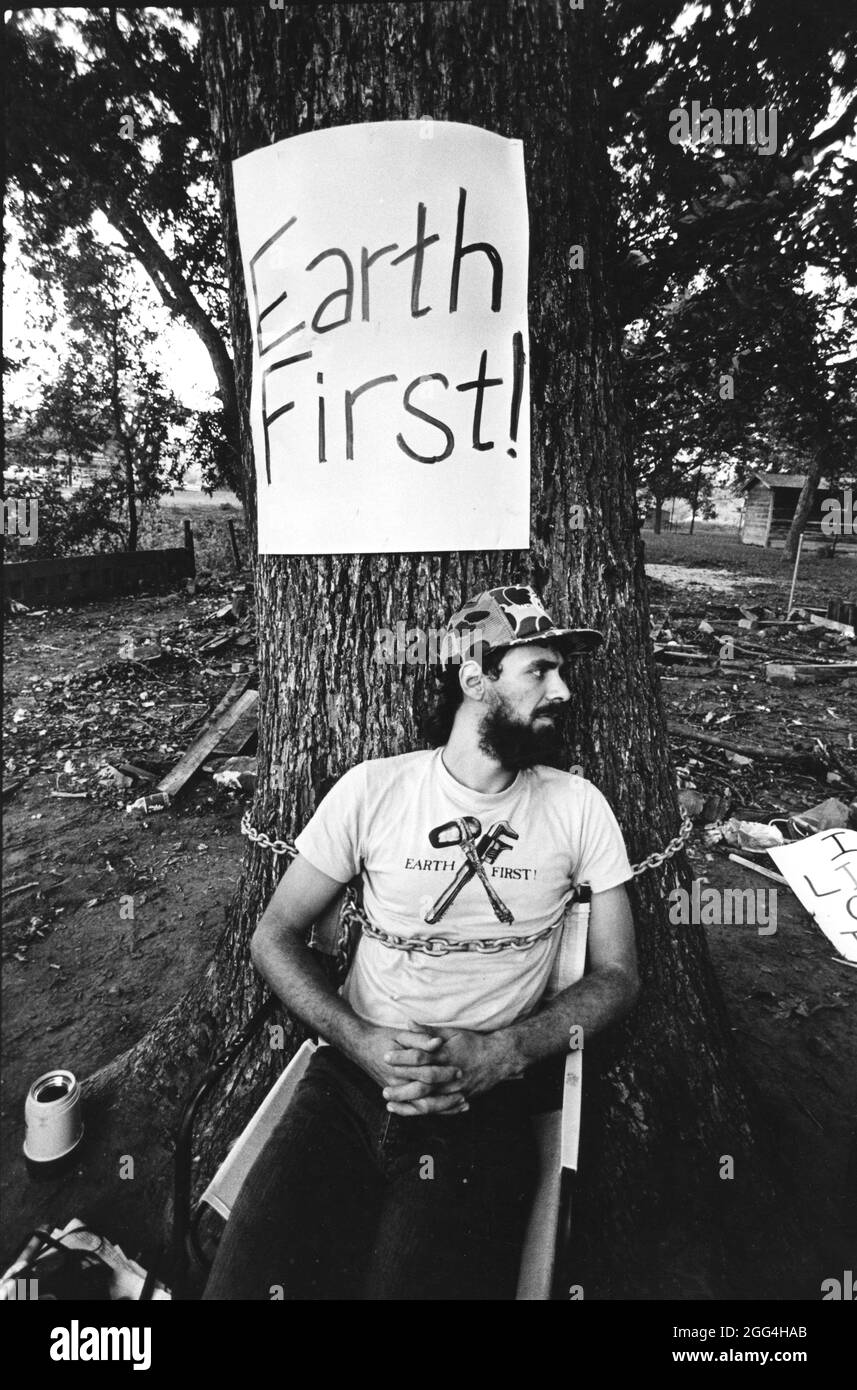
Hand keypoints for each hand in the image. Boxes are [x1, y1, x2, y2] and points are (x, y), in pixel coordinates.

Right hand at [348, 1022, 466, 1113]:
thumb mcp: (401, 1034)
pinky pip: (416, 1109)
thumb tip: (438, 1043)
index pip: (425, 1072)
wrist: (361, 1046)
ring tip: (462, 1102)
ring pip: (421, 1107)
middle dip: (446, 1091)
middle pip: (425, 1093)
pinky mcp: (396, 1097)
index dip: (444, 1072)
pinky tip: (450, 1109)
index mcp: (399, 1065)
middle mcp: (396, 1082)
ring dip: (443, 1106)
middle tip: (463, 1087)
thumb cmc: (382, 1038)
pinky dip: (434, 1111)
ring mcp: (395, 1092)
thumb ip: (420, 1037)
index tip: (460, 1069)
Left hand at [383, 1027, 519, 1115]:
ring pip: (429, 1101)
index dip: (402, 1057)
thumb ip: (428, 1031)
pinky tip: (408, 1111)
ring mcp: (455, 1089)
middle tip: (383, 1089)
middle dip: (402, 1088)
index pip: (420, 1056)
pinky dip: (423, 1112)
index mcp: (446, 1055)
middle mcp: (450, 1074)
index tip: (385, 1056)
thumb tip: (408, 1023)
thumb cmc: (472, 1043)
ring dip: (408, 1104)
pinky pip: (439, 1110)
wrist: (497, 1058)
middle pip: (422, 1083)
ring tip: (390, 1104)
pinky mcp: (459, 1098)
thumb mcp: (451, 1032)